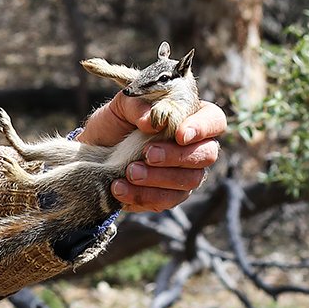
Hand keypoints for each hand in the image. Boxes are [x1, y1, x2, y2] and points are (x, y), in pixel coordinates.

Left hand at [79, 93, 227, 212]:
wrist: (94, 151)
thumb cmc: (115, 122)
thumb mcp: (121, 106)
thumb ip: (137, 106)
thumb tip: (151, 121)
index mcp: (191, 116)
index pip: (214, 119)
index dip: (202, 127)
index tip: (179, 134)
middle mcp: (195, 146)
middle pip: (207, 154)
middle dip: (177, 157)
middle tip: (148, 155)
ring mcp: (185, 173)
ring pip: (189, 181)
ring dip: (158, 179)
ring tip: (129, 173)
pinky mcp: (169, 196)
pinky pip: (166, 201)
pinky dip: (143, 196)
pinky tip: (120, 189)